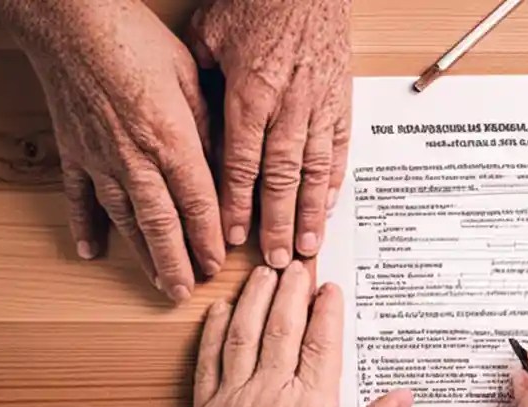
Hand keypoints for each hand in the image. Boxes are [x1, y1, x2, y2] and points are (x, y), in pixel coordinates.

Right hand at [0, 0, 224, 302]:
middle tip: (187, 291)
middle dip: (176, 263)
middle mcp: (134, 158)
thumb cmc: (134, 39)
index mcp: (170, 139)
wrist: (71, 21)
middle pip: (160, 224)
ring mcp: (99, 159)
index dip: (207, 239)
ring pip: (124, 219)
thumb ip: (209, 127)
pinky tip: (89, 250)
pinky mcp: (73, 150)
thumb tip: (225, 165)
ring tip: (156, 281)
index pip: (196, 204)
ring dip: (141, 255)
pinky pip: (78, 197)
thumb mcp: (190, 78)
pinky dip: (83, 225)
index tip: (218, 265)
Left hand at [178, 263, 412, 406]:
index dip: (326, 309)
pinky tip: (220, 310)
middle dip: (292, 288)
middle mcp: (269, 398)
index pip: (321, 343)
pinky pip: (207, 360)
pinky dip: (213, 330)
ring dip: (254, 298)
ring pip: (242, 334)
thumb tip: (402, 397)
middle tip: (298, 262)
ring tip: (265, 273)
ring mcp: (232, 402)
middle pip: (282, 327)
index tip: (330, 287)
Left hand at [187, 0, 351, 267]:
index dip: (236, 204)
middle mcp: (288, 105)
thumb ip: (198, 81)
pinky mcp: (340, 102)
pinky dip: (334, 183)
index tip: (231, 237)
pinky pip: (338, 150)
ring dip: (308, 213)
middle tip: (273, 260)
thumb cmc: (258, 1)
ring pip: (314, 170)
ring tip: (305, 248)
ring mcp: (319, 106)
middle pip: (280, 177)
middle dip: (275, 223)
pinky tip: (327, 208)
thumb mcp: (209, 33)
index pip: (241, 162)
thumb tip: (187, 121)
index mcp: (251, 92)